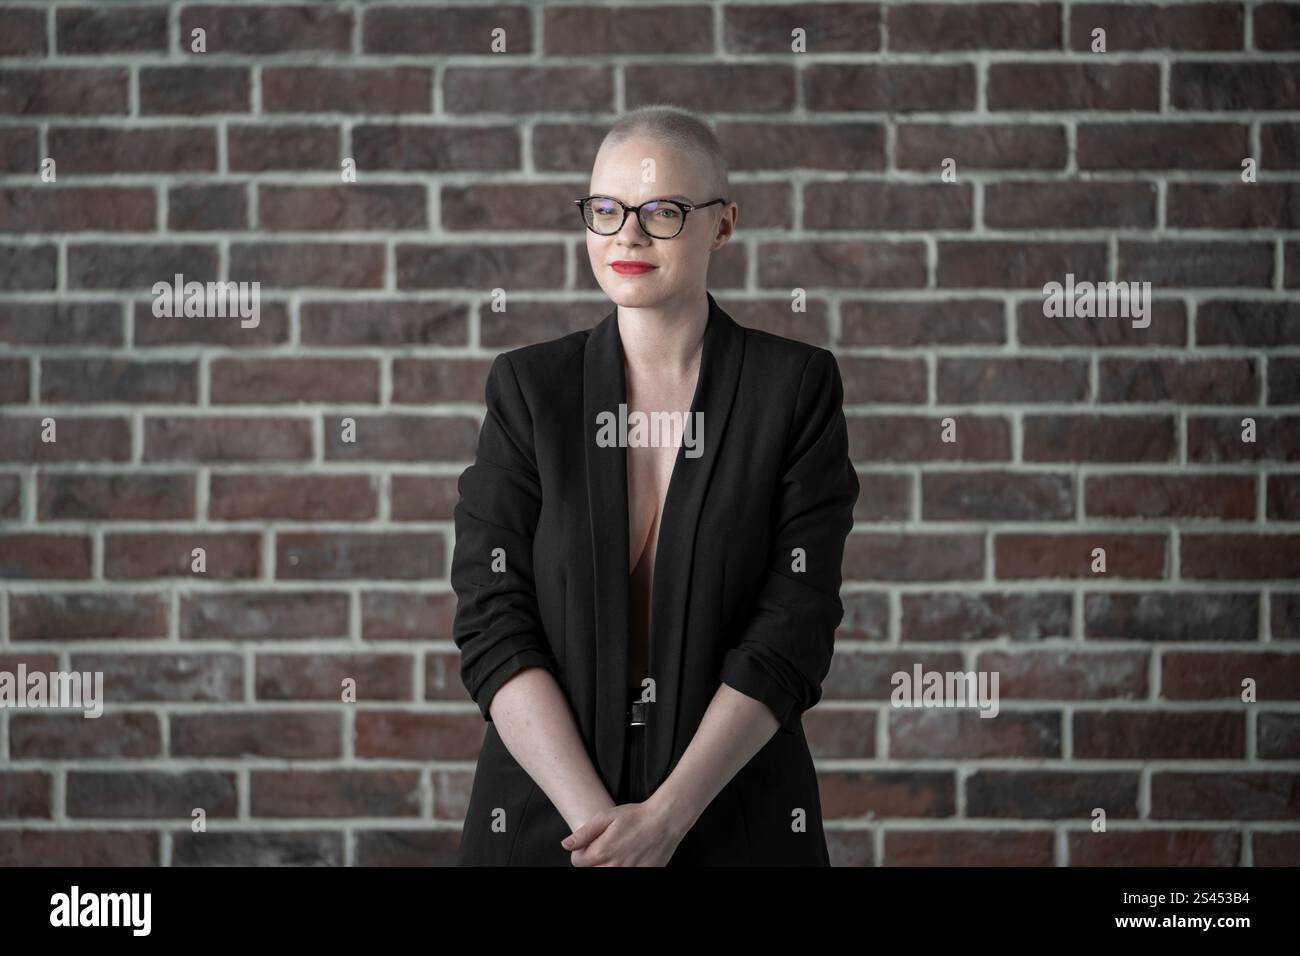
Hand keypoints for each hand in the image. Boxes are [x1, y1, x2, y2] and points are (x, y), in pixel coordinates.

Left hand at [561, 797, 685, 866]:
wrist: (665, 822)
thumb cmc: (636, 817)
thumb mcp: (607, 817)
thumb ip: (585, 832)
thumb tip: (566, 845)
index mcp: (602, 852)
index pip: (577, 862)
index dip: (581, 851)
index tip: (591, 843)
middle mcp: (614, 867)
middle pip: (591, 871)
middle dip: (594, 860)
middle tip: (606, 847)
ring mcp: (628, 874)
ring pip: (606, 874)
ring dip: (607, 865)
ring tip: (617, 852)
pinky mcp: (641, 875)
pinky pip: (624, 875)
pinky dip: (624, 867)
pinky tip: (629, 857)